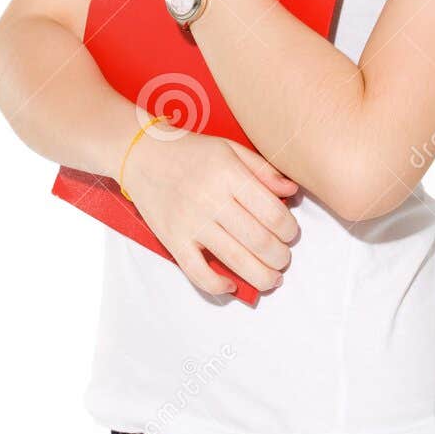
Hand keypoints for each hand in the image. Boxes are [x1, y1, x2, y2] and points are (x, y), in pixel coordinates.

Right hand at [122, 124, 299, 296]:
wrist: (142, 154)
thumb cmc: (190, 151)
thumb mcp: (230, 148)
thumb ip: (263, 170)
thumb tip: (291, 191)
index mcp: (230, 175)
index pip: (272, 213)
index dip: (289, 230)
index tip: (290, 233)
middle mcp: (211, 200)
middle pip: (259, 241)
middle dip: (280, 257)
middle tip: (283, 259)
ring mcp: (190, 223)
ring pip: (235, 260)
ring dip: (261, 276)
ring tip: (271, 278)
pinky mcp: (172, 240)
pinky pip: (197, 272)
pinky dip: (217, 285)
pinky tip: (231, 285)